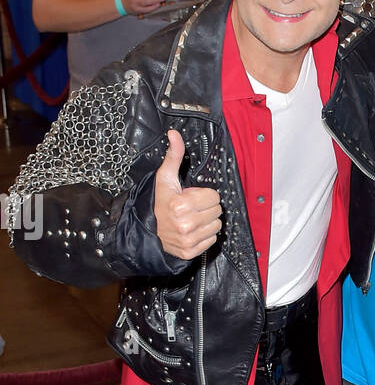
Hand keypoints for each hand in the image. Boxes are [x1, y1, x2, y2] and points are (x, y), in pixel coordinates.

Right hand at [154, 130, 221, 259]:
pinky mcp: (191, 251)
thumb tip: (174, 134)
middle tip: (192, 207)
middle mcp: (186, 223)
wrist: (146, 230)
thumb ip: (174, 155)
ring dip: (207, 221)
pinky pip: (212, 239)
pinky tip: (193, 230)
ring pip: (217, 225)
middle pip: (217, 211)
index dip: (204, 194)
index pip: (215, 197)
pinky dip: (205, 234)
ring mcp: (189, 239)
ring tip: (192, 218)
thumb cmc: (158, 203)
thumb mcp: (165, 178)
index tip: (192, 196)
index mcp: (181, 204)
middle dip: (206, 207)